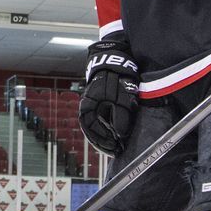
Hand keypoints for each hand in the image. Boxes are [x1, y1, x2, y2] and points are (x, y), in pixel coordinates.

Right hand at [78, 40, 139, 154]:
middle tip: (115, 150)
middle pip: (91, 130)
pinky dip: (104, 127)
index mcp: (88, 106)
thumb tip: (120, 135)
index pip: (91, 130)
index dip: (102, 141)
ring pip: (95, 125)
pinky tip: (114, 132)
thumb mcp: (123, 99)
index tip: (115, 148)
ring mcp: (92, 104)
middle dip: (102, 141)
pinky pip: (99, 118)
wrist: (114, 60)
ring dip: (103, 136)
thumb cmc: (118, 78)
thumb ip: (121, 118)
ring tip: (114, 145)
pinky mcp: (99, 101)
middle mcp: (87, 106)